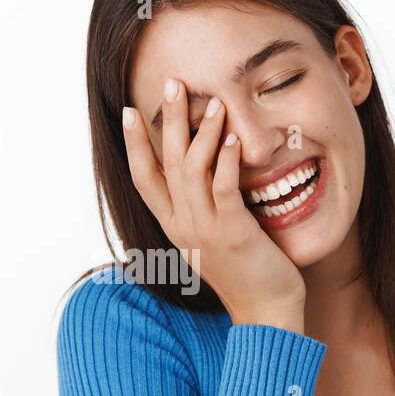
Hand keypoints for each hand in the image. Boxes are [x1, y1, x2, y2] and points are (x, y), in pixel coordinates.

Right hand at [122, 77, 305, 333]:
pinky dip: (226, 161)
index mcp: (174, 225)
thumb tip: (208, 171)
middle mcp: (182, 226)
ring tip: (211, 102)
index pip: (143, 178)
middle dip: (167, 121)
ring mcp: (205, 230)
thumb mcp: (215, 236)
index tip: (128, 111)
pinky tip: (232, 138)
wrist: (266, 312)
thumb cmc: (247, 272)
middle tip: (172, 83)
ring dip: (201, 133)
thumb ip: (205, 206)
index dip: (134, 144)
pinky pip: (223, 190)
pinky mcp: (233, 233)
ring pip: (191, 171)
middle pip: (165, 164)